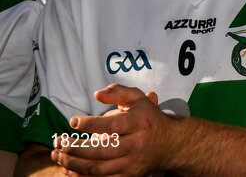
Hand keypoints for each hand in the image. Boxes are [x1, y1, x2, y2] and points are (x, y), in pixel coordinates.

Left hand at [53, 84, 181, 176]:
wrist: (171, 143)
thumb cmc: (148, 118)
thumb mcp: (138, 99)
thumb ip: (118, 92)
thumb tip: (97, 94)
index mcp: (139, 123)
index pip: (113, 125)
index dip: (91, 125)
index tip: (73, 122)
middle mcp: (138, 144)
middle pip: (102, 150)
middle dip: (76, 148)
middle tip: (60, 142)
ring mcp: (133, 162)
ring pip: (98, 168)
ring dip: (74, 164)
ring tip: (59, 156)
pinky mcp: (129, 176)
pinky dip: (83, 176)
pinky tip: (70, 169)